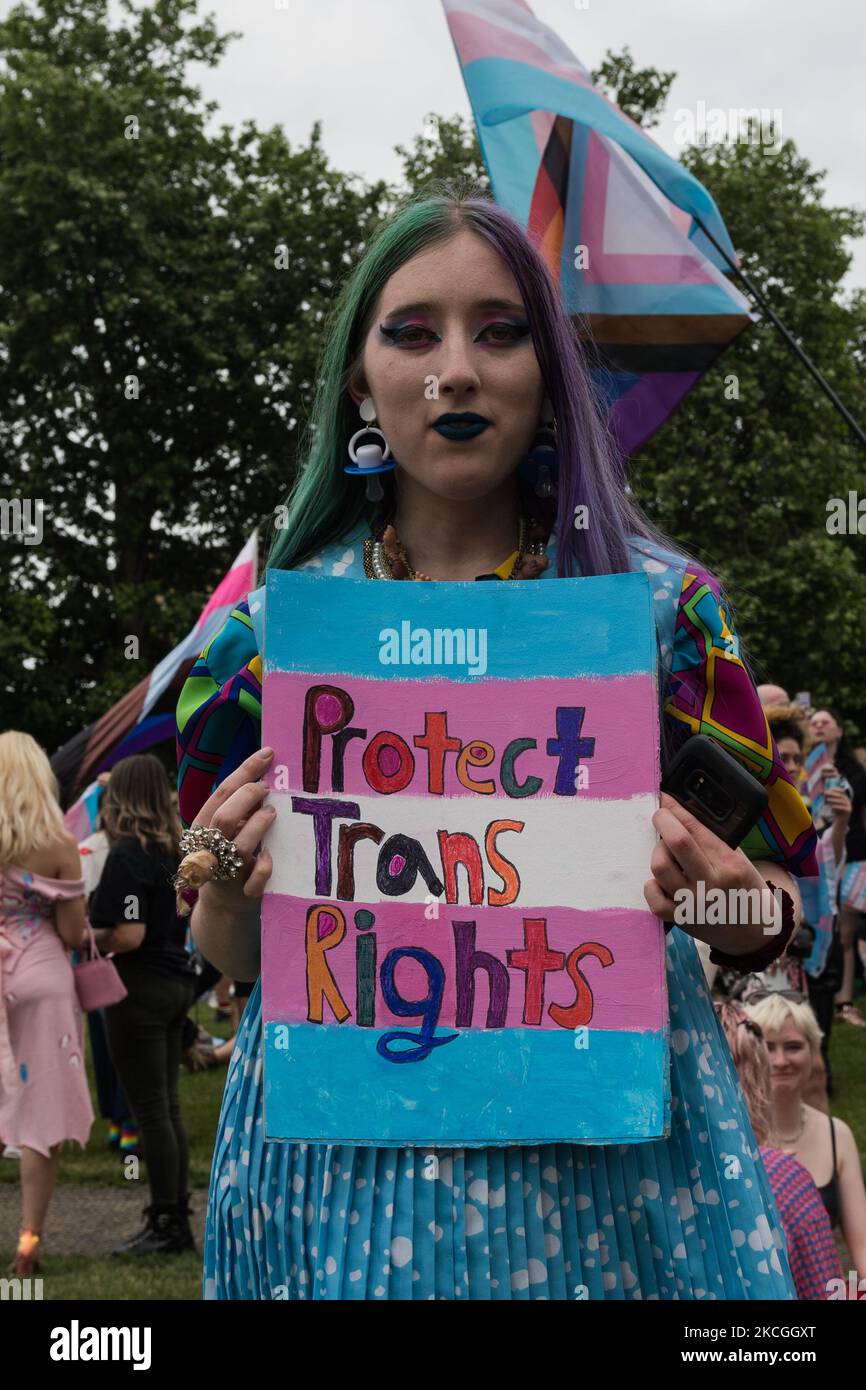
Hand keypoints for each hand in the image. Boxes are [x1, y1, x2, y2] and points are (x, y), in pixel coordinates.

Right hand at [190, 747, 275, 916]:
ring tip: (272, 813)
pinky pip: (255, 879)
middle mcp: (210, 849)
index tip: (268, 753)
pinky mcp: (243, 893)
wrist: (221, 905)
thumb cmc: (226, 856)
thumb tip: (264, 775)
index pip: (221, 793)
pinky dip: (264, 866)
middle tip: (267, 788)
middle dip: (249, 796)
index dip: (246, 770)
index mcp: (202, 828)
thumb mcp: (224, 830)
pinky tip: (269, 856)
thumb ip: (238, 807)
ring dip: (259, 824)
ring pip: (240, 846)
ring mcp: (226, 872)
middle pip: (225, 817)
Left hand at [644, 792, 770, 937]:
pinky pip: (653, 897)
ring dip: (658, 852)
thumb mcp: (740, 860)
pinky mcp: (680, 920)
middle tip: (660, 815)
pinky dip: (652, 885)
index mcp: (729, 863)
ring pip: (660, 866)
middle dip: (663, 821)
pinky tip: (660, 880)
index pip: (696, 828)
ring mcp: (693, 903)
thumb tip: (681, 815)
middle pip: (676, 842)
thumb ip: (713, 841)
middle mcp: (711, 883)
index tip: (665, 797)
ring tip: (665, 851)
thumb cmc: (745, 889)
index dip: (676, 808)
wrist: (752, 933)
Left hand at [825, 787, 851, 819]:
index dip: (836, 789)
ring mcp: (849, 806)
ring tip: (827, 800)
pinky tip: (831, 806)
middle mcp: (848, 801)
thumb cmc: (836, 811)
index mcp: (845, 798)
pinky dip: (836, 806)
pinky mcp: (849, 811)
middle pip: (841, 796)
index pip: (842, 791)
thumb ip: (829, 798)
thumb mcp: (832, 804)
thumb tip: (824, 792)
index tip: (830, 789)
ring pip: (841, 801)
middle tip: (826, 793)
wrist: (841, 821)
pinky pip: (842, 808)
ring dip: (834, 800)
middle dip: (833, 794)